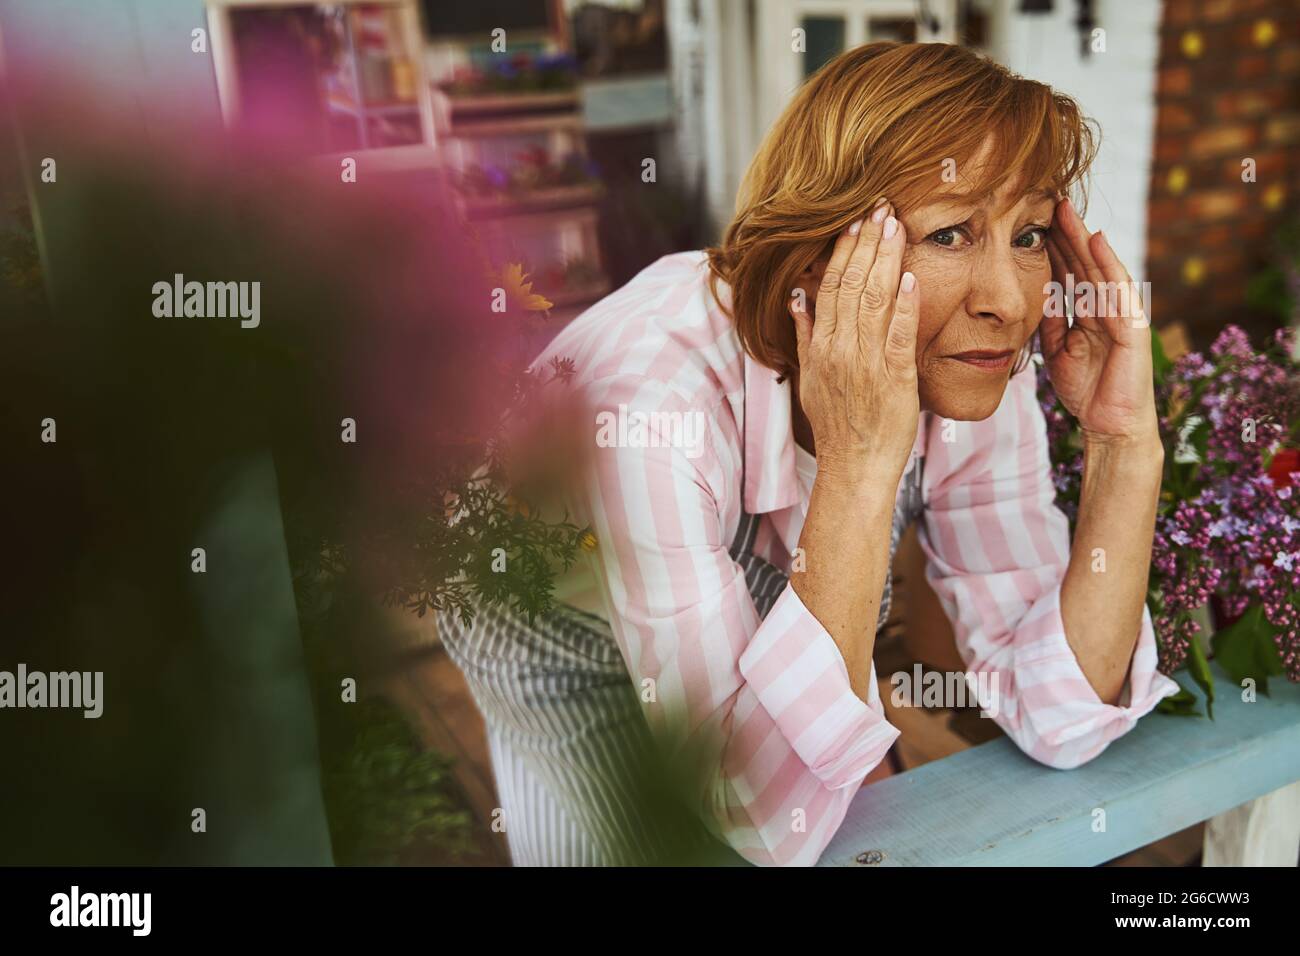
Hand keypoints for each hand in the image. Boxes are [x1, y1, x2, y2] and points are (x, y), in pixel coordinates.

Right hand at [790, 202, 919, 484]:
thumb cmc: (837, 426)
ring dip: (885, 260)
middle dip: (866, 243)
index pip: (831, 286)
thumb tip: (798, 298)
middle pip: (851, 284)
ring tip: (895, 226)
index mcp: (821, 346)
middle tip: (881, 207)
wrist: (853, 467)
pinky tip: (911, 278)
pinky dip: (904, 306)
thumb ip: (805, 336)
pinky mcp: (894, 379)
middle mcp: (840, 349)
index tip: (856, 221)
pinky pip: (898, 335)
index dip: (844, 250)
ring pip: (873, 301)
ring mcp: (866, 363)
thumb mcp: (810, 379)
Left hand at [1043, 198, 1158, 446]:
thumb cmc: (1086, 390)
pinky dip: (1108, 263)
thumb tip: (1034, 296)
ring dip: (1083, 238)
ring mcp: (1121, 312)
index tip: (1029, 222)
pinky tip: (1095, 239)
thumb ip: (1049, 323)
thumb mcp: (1056, 351)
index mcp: (1087, 312)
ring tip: (1066, 210)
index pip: (1067, 272)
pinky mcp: (1133, 324)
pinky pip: (1119, 288)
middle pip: (1082, 263)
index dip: (1051, 248)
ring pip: (1098, 268)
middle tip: (1046, 201)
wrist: (1109, 424)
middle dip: (1065, 233)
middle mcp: (1105, 306)